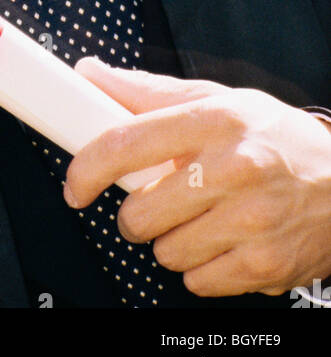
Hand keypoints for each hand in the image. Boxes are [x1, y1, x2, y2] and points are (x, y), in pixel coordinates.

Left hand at [64, 58, 330, 297]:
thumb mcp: (219, 101)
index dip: (87, 168)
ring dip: (172, 240)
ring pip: (165, 251)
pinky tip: (223, 240)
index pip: (126, 144)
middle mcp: (232, 168)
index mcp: (214, 120)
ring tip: (201, 217)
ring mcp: (250, 221)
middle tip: (159, 200)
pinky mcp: (263, 265)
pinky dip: (202, 267)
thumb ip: (149, 92)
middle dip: (137, 212)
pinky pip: (197, 281)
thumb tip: (91, 74)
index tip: (76, 183)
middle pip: (138, 213)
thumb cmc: (278, 139)